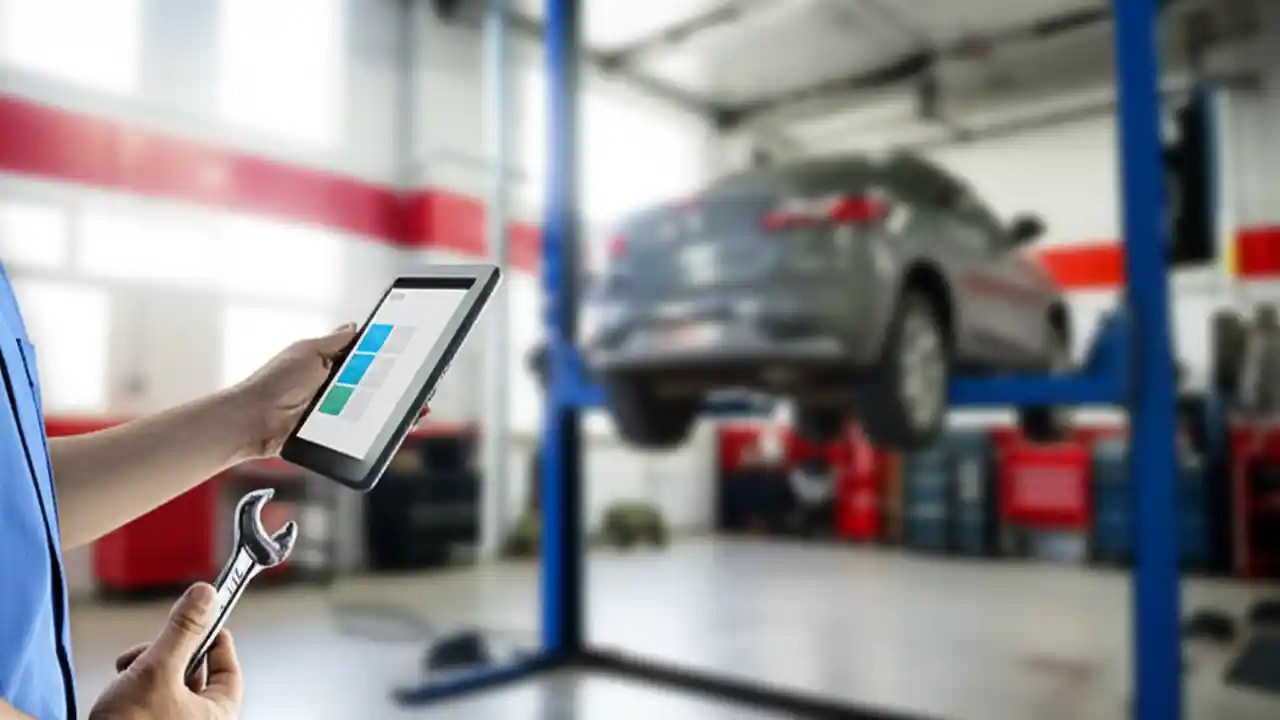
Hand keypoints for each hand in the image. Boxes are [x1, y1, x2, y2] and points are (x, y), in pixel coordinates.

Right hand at [89, 584, 242, 719]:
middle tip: (153, 646)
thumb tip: (207, 594)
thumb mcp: (158, 669)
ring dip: (148, 669)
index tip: (205, 618)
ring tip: (129, 668)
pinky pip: (150, 702)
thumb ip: (183, 630)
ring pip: (168, 686)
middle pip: (195, 675)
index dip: (217, 641)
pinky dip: (137, 687)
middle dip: (170, 654)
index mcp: (219, 715)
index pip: (229, 670)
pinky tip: (120, 684)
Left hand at [233, 324, 429, 459]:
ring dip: (394, 411)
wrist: (254, 421)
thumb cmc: (274, 382)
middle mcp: (335, 387)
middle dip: (400, 387)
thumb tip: (354, 326)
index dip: (389, 359)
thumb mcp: (308, 351)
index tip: (410, 359)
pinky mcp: (333, 434)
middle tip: (422, 389)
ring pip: (373, 411)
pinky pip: (361, 432)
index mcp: (329, 364)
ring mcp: (336, 412)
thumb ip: (334, 341)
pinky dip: (378, 431)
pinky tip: (394, 429)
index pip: (367, 358)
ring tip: (417, 411)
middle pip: (376, 386)